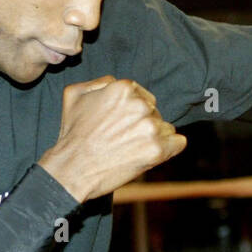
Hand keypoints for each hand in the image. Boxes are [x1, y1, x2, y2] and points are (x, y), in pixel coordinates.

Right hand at [38, 75, 186, 203]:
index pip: (143, 96)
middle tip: (124, 138)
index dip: (133, 112)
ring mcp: (150, 128)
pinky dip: (169, 149)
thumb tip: (115, 82)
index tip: (121, 124)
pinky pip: (178, 143)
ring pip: (166, 128)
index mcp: (124, 88)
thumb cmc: (73, 133)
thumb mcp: (75, 94)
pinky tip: (151, 154)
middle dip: (144, 124)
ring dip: (155, 138)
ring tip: (132, 148)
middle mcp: (140, 105)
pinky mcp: (158, 150)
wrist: (72, 169)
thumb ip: (99, 82)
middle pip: (155, 112)